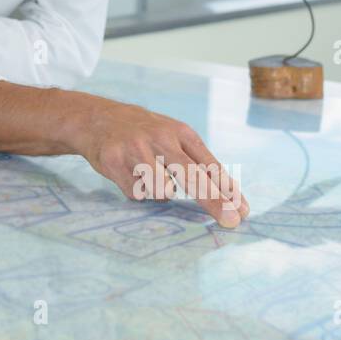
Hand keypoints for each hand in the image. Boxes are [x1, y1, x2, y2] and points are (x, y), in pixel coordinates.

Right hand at [76, 98, 249, 227]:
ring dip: (159, 192)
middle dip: (214, 201)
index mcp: (180, 132)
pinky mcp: (114, 161)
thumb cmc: (145, 134)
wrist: (97, 118)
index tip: (243, 211)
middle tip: (231, 221)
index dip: (227, 190)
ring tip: (147, 175)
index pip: (209, 165)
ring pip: (161, 190)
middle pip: (192, 177)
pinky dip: (136, 190)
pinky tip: (129, 172)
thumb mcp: (173, 137)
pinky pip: (135, 193)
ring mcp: (136, 149)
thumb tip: (229, 198)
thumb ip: (196, 162)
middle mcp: (160, 138)